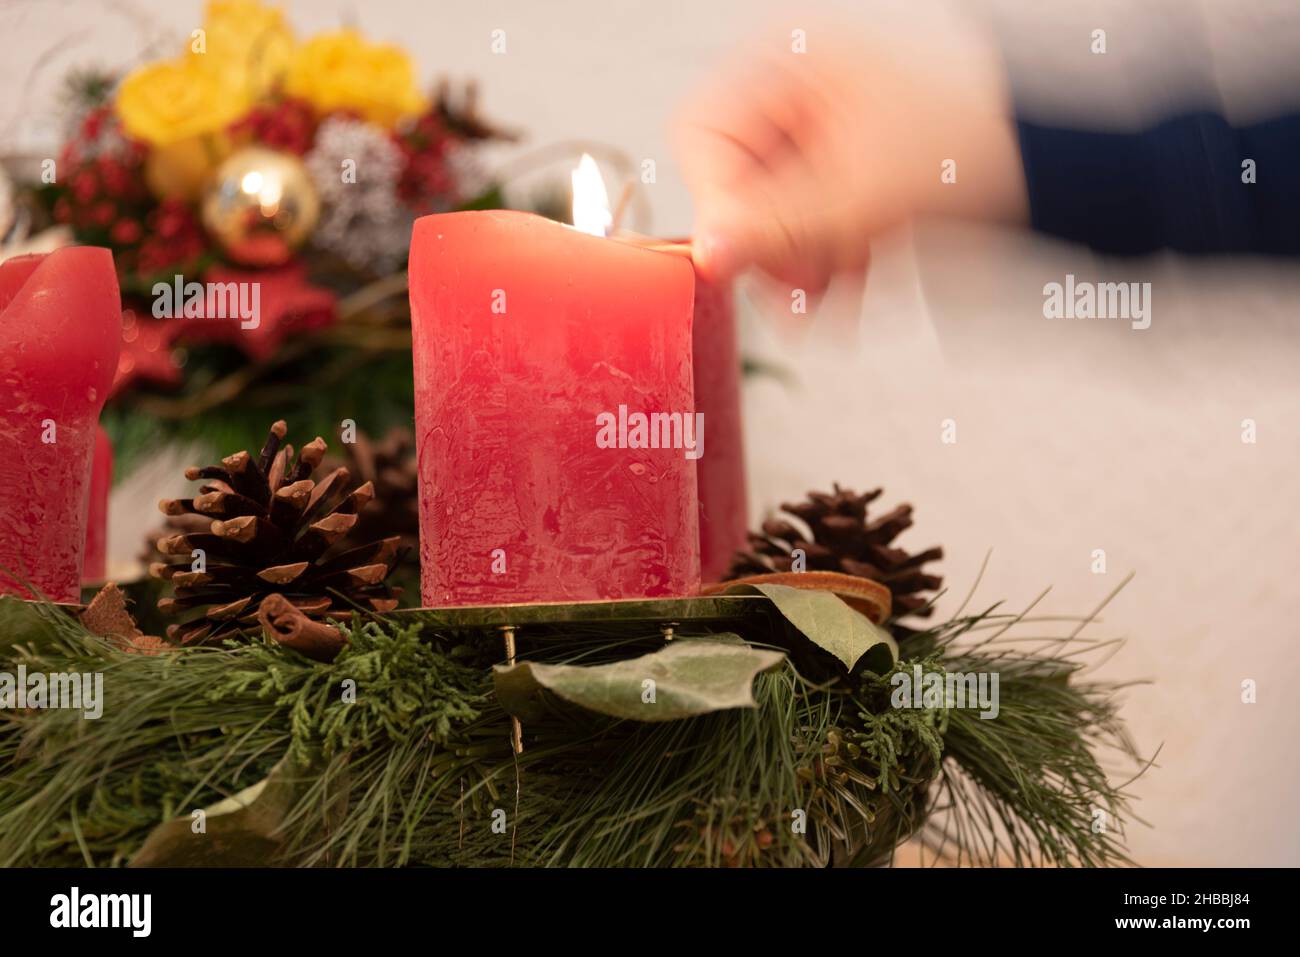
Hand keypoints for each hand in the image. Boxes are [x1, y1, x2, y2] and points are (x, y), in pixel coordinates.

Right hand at [672, 18, 1027, 294]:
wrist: (1060, 164)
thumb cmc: (973, 148)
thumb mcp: (854, 197)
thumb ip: (772, 229)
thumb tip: (706, 253)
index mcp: (791, 60)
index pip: (704, 134)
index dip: (717, 203)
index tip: (738, 256)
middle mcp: (803, 87)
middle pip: (743, 181)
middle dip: (770, 249)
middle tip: (791, 294)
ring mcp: (829, 129)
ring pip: (780, 212)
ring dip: (799, 269)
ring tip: (823, 311)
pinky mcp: (856, 169)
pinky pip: (817, 221)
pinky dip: (830, 264)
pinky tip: (847, 301)